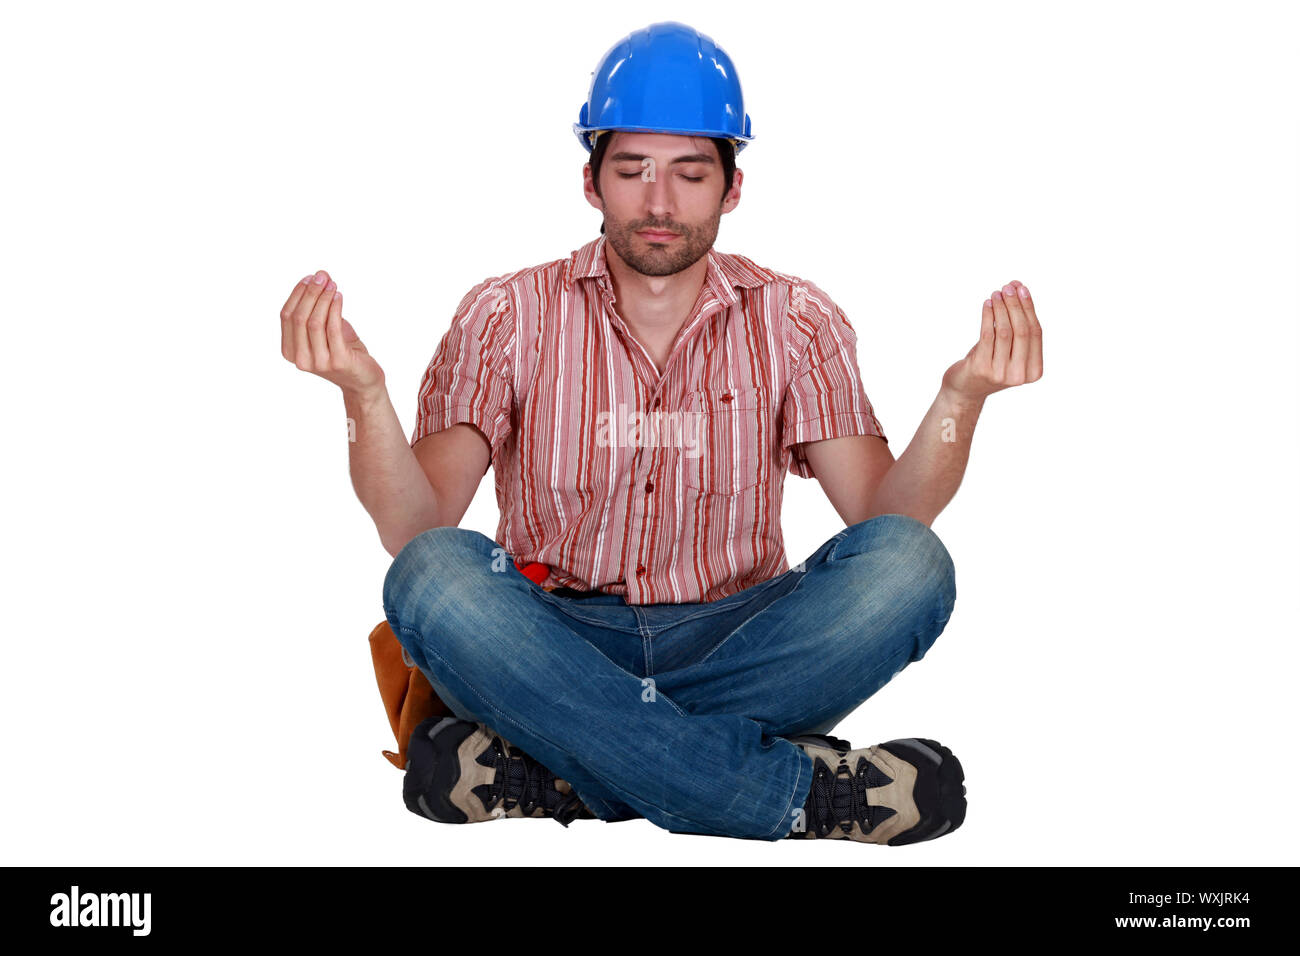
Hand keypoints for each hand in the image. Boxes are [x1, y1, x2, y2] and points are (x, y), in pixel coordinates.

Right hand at [280, 270, 384, 394]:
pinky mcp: (338, 361)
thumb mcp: (324, 329)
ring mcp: (319, 362)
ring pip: (315, 322)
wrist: (363, 380)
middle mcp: (300, 359)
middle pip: (299, 317)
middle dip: (310, 293)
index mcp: (290, 351)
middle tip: (322, 276)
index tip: (309, 277)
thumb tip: (319, 275)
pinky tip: (339, 297)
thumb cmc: (343, 351)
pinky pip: (333, 329)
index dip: (297, 294)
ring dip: (323, 299)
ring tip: (332, 285)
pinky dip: (335, 309)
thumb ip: (318, 307)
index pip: (286, 316)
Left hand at [942, 280, 1042, 402]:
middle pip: (1022, 331)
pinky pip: (987, 335)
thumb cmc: (990, 363)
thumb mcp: (1009, 348)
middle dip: (1015, 305)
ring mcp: (1000, 374)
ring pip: (1004, 331)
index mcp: (1034, 371)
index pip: (1036, 333)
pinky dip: (988, 316)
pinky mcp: (982, 369)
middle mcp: (1020, 375)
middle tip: (1008, 287)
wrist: (965, 389)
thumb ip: (1017, 323)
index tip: (1022, 288)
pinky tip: (987, 304)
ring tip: (996, 293)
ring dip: (1001, 308)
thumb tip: (1018, 287)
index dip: (1029, 308)